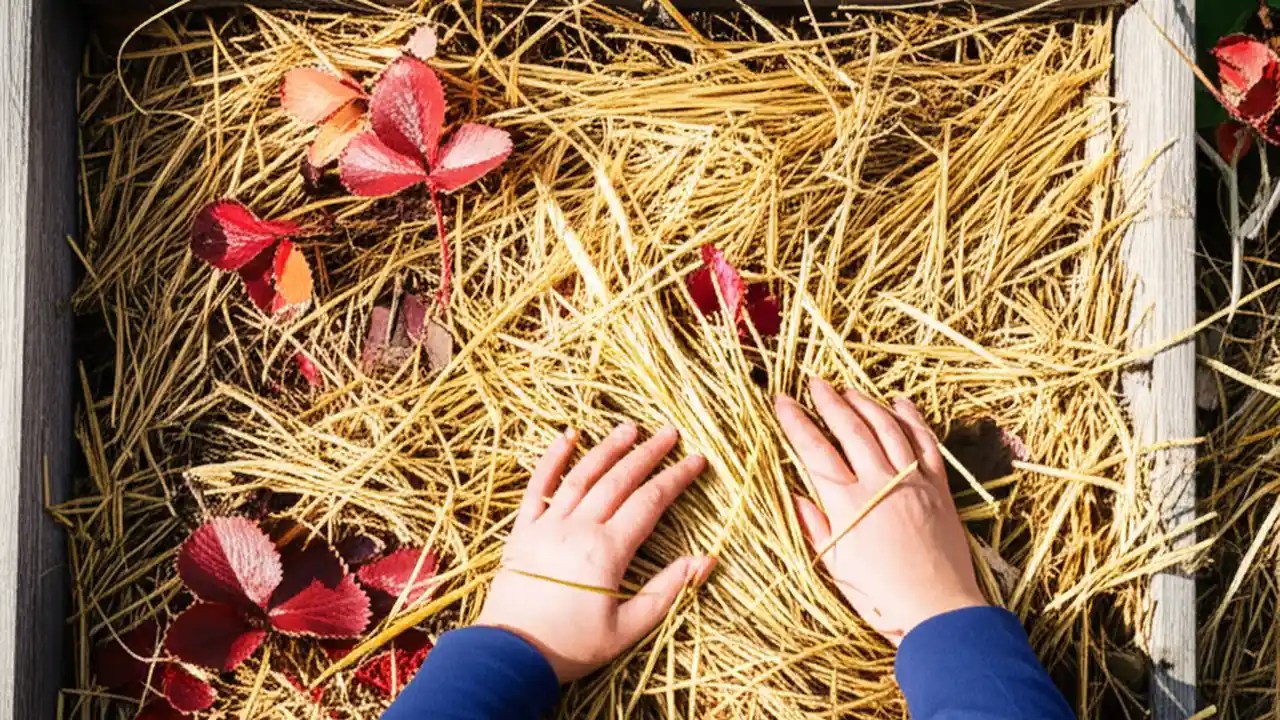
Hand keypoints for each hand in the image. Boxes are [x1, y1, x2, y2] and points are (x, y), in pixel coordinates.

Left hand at [476, 423, 714, 681]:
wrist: (510, 654)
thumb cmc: (572, 646)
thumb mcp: (628, 628)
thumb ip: (667, 591)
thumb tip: (706, 560)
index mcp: (607, 550)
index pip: (649, 502)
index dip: (675, 478)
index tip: (696, 460)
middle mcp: (578, 528)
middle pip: (619, 480)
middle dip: (647, 454)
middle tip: (670, 433)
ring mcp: (547, 525)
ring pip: (582, 476)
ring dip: (607, 449)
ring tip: (629, 427)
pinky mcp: (522, 530)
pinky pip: (538, 486)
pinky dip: (552, 459)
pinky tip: (567, 437)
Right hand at [775, 378, 985, 644]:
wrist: (939, 611)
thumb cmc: (880, 597)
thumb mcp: (835, 566)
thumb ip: (814, 525)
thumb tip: (795, 493)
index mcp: (847, 503)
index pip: (814, 449)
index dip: (796, 421)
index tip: (781, 400)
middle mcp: (879, 482)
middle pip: (850, 428)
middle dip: (829, 401)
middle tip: (814, 383)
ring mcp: (912, 480)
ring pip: (886, 427)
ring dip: (865, 403)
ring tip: (848, 389)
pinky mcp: (938, 486)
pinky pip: (925, 442)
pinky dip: (911, 419)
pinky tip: (900, 403)